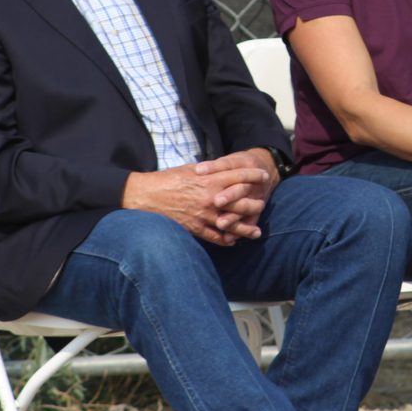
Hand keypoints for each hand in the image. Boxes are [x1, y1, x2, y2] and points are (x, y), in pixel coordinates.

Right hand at [123, 158, 271, 244]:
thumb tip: (224, 169)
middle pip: (242, 204)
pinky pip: (216, 237)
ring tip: (256, 231)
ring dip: (246, 228)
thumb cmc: (168, 179)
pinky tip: (233, 241)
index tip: (263, 177)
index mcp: (210, 180)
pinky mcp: (196, 228)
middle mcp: (211, 199)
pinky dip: (227, 240)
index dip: (254, 176)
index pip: (240, 177)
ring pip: (233, 225)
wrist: (147, 196)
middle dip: (255, 204)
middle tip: (261, 204)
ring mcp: (204, 216)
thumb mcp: (192, 169)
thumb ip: (211, 171)